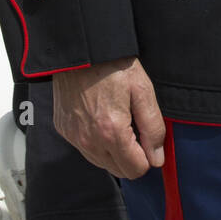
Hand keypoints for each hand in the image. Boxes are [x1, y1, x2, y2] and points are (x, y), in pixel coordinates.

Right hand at [53, 56, 164, 179]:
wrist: (80, 48)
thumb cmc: (113, 65)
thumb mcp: (142, 90)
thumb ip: (153, 127)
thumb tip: (156, 159)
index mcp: (112, 133)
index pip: (135, 170)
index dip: (147, 156)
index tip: (147, 135)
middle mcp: (89, 141)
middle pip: (119, 171)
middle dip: (131, 155)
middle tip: (133, 125)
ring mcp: (73, 137)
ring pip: (101, 162)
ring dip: (113, 150)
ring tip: (117, 118)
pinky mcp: (64, 130)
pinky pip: (85, 148)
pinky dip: (96, 140)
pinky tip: (100, 116)